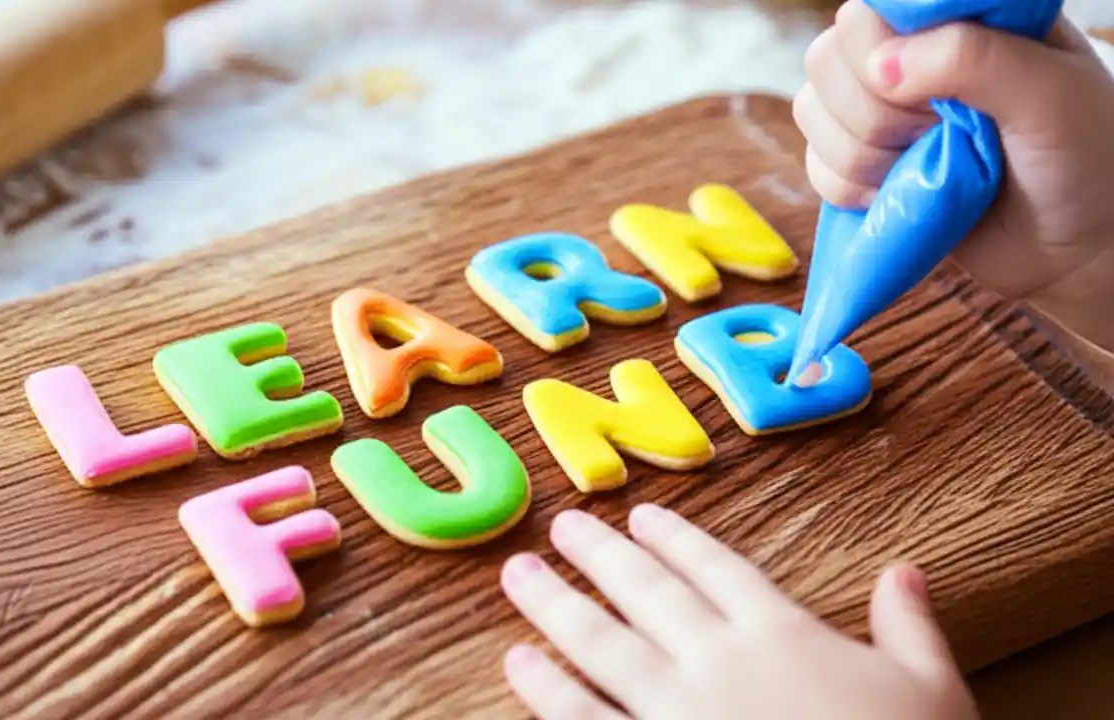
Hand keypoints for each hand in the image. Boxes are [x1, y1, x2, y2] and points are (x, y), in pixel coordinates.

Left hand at [499, 506, 977, 719]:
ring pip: (601, 644)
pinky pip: (585, 718)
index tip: (642, 516)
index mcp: (783, 635)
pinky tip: (519, 664)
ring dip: (555, 605)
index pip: (719, 569)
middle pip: (647, 591)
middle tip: (562, 527)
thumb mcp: (933, 691)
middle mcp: (719, 661)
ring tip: (519, 575)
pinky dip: (548, 690)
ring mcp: (676, 711)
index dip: (678, 538)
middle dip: (599, 555)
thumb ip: (910, 627)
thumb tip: (906, 571)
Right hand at [794, 1, 1113, 352]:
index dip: (882, 54)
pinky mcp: (865, 165)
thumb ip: (974, 59)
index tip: (934, 98)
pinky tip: (897, 193)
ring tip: (923, 168)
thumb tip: (882, 66)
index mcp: (957, 16)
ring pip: (812, 110)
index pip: (872, 10)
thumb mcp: (1049, 94)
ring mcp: (883, 111)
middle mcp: (912, 55)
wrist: (1080, 248)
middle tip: (936, 133)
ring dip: (862, 154)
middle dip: (872, 112)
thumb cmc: (1085, 160)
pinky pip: (815, 165)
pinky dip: (850, 188)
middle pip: (827, 57)